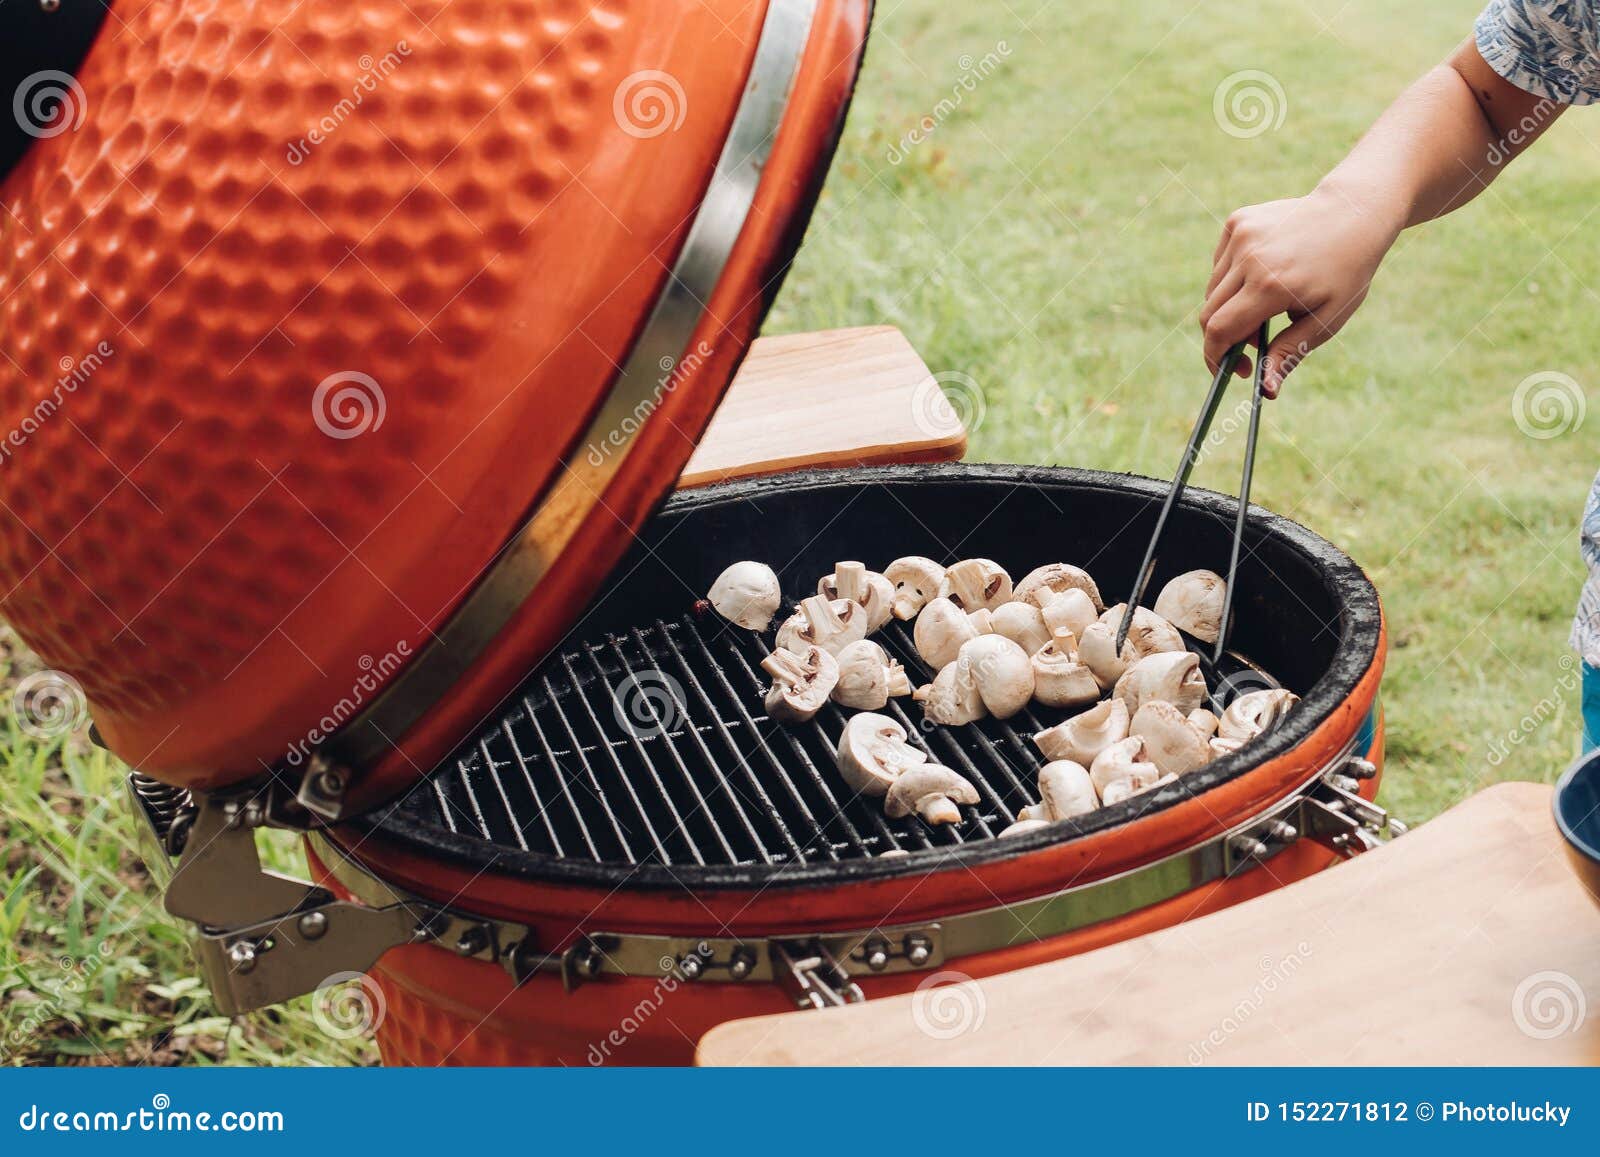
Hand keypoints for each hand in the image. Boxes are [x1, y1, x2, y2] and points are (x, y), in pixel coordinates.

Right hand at [1201, 188, 1400, 395]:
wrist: (1355, 211)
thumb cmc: (1346, 271)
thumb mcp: (1326, 319)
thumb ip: (1289, 352)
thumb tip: (1265, 390)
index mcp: (1271, 285)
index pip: (1220, 331)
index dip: (1215, 357)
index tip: (1227, 372)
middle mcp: (1249, 257)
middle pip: (1210, 313)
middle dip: (1222, 338)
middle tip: (1250, 350)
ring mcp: (1241, 235)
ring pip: (1214, 290)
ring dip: (1230, 307)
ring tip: (1265, 308)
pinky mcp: (1238, 221)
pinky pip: (1220, 264)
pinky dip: (1232, 279)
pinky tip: (1263, 274)